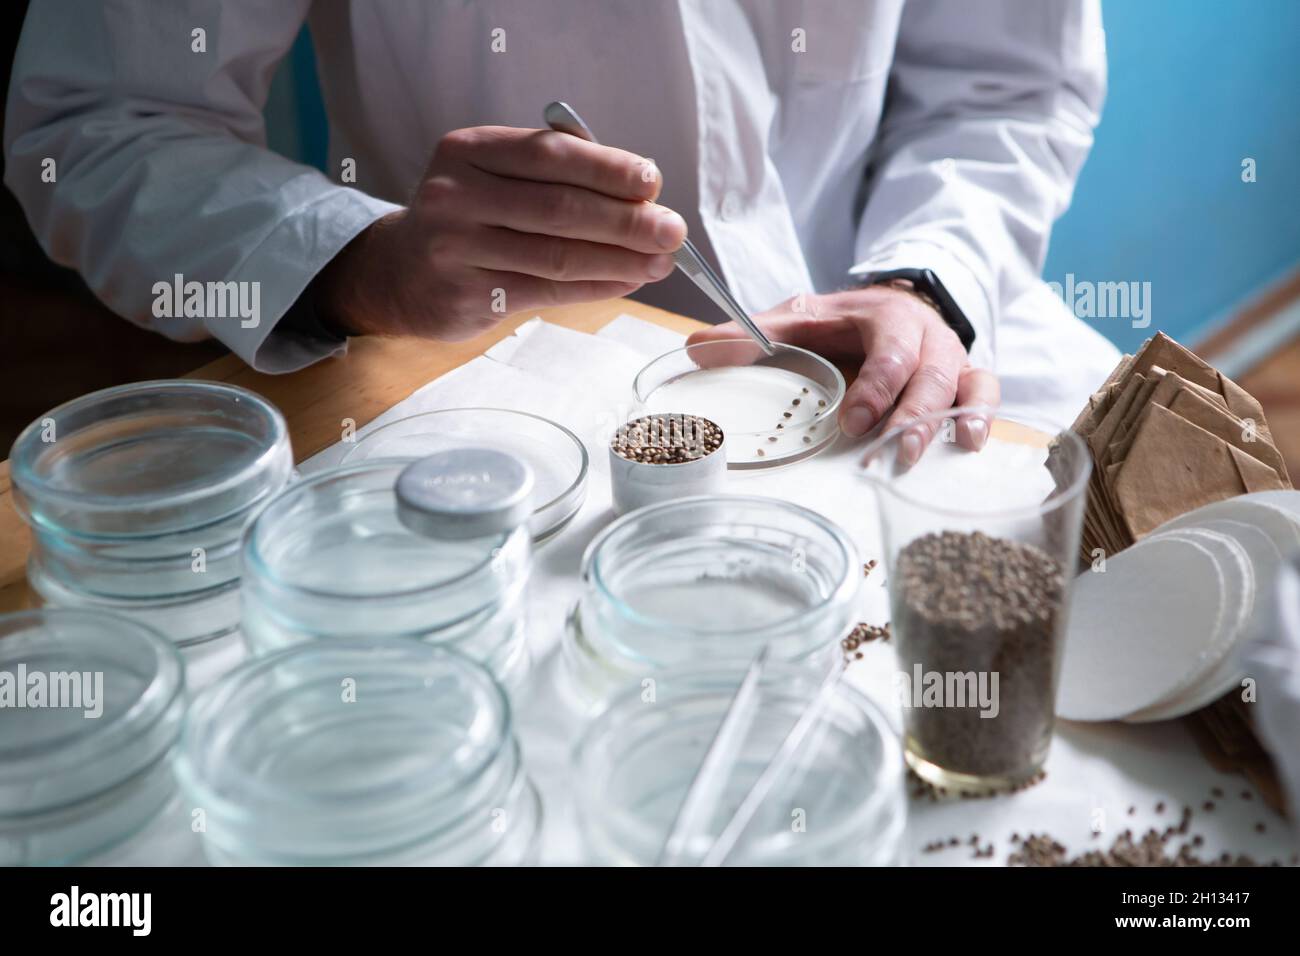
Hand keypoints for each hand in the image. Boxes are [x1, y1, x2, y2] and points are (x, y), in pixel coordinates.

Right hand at [312, 126, 687, 338]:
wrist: (399, 273)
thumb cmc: (467, 218)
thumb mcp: (493, 177)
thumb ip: (553, 176)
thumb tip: (640, 194)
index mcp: (469, 151)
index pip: (549, 154)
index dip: (606, 168)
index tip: (652, 181)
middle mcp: (456, 195)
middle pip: (559, 208)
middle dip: (625, 220)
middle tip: (671, 230)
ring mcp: (456, 248)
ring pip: (556, 255)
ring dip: (619, 259)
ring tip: (660, 261)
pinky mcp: (467, 295)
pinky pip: (545, 290)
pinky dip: (594, 286)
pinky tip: (626, 281)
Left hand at [686, 286, 999, 461]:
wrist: (894, 303)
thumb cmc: (843, 321)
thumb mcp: (799, 319)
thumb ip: (752, 336)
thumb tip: (695, 347)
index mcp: (886, 317)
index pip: (889, 348)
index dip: (876, 384)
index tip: (853, 421)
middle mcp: (927, 336)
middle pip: (930, 374)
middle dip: (912, 414)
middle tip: (888, 452)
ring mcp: (951, 357)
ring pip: (963, 385)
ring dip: (947, 423)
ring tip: (924, 458)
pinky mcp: (966, 377)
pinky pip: (985, 393)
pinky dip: (983, 415)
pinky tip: (971, 445)